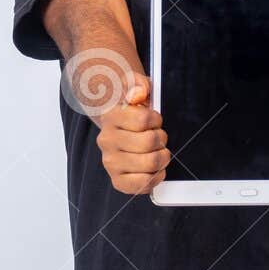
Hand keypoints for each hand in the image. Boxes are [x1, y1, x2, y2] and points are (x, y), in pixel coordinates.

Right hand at [95, 74, 169, 194]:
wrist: (122, 130)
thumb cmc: (134, 112)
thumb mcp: (137, 89)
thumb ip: (139, 85)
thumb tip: (138, 94)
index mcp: (111, 117)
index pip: (144, 119)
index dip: (156, 119)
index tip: (154, 119)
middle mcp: (106, 140)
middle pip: (149, 142)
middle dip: (161, 138)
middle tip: (158, 137)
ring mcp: (110, 162)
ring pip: (150, 163)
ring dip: (162, 157)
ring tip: (158, 152)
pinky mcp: (117, 180)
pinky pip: (143, 184)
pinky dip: (156, 177)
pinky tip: (156, 169)